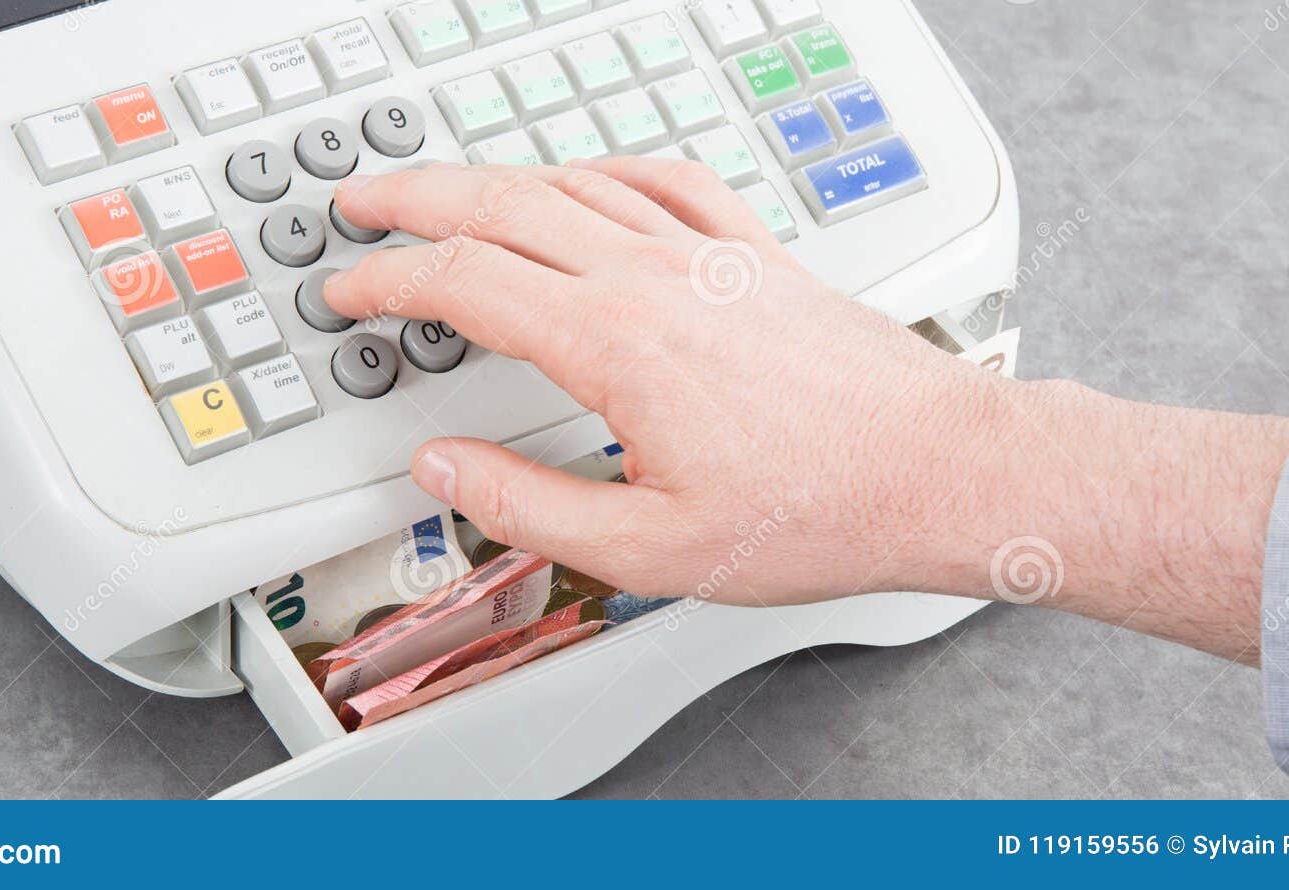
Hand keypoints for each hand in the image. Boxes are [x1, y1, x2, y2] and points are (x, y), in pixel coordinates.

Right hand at [324, 158, 1014, 606]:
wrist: (938, 471)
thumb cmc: (817, 513)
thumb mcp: (649, 551)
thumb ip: (527, 506)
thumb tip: (444, 469)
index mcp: (616, 343)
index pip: (467, 283)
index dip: (391, 280)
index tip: (350, 289)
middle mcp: (657, 278)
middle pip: (503, 204)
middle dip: (416, 199)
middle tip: (362, 202)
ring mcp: (710, 256)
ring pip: (575, 182)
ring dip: (494, 179)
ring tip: (447, 188)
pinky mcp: (755, 256)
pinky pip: (665, 180)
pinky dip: (605, 168)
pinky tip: (587, 175)